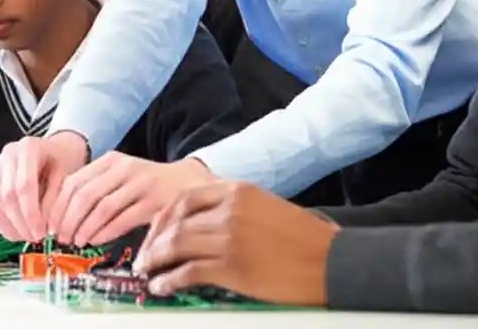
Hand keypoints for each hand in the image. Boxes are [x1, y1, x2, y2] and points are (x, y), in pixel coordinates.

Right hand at [0, 131, 88, 241]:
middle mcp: (8, 155)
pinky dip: (0, 223)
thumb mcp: (67, 176)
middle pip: (7, 195)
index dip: (31, 213)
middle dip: (21, 222)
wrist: (56, 149)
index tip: (41, 233)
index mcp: (28, 148)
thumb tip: (45, 228)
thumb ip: (54, 200)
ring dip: (9, 226)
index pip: (24, 185)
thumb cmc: (64, 161)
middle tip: (36, 238)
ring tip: (27, 237)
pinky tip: (15, 233)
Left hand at [49, 154, 214, 245]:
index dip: (58, 205)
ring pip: (103, 208)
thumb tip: (61, 213)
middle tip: (61, 237)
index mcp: (111, 160)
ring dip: (85, 228)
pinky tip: (96, 240)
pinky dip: (105, 232)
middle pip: (85, 195)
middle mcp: (124, 169)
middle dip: (68, 219)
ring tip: (77, 242)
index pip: (74, 181)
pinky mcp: (154, 203)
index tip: (50, 223)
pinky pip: (123, 219)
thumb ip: (95, 186)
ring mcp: (140, 185)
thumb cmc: (147, 183)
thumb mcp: (120, 175)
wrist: (187, 180)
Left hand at [134, 181, 338, 306]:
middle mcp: (228, 209)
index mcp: (236, 190)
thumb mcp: (266, 207)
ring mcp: (228, 237)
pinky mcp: (231, 266)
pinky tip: (162, 287)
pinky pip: (187, 272)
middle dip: (154, 241)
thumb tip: (199, 226)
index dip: (163, 218)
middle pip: (174, 222)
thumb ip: (233, 209)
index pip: (184, 199)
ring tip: (149, 273)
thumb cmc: (304, 238)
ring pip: (175, 245)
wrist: (332, 261)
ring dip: (156, 261)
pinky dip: (169, 280)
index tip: (154, 233)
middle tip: (145, 257)